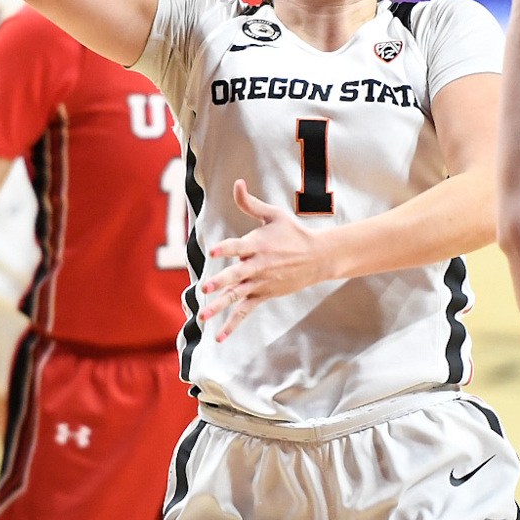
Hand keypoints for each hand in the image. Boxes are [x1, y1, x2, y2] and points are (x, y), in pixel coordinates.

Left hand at [200, 181, 329, 338]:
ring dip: (219, 306)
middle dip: (220, 281)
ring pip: (236, 297)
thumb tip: (237, 182)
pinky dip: (233, 324)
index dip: (225, 248)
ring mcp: (260, 283)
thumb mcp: (274, 215)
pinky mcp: (263, 295)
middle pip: (235, 275)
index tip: (213, 251)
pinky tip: (219, 337)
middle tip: (205, 287)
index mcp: (257, 244)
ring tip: (202, 316)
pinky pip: (245, 311)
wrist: (318, 257)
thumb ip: (250, 203)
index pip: (238, 246)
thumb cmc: (292, 233)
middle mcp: (257, 266)